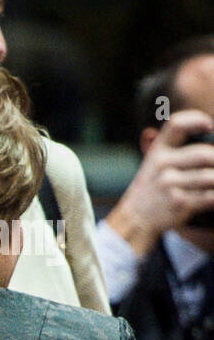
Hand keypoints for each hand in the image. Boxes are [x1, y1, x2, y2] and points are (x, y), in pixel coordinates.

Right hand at [106, 109, 213, 254]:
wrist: (134, 219)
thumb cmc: (152, 186)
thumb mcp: (153, 162)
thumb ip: (172, 144)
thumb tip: (206, 126)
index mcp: (157, 150)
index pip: (177, 124)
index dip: (196, 120)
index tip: (209, 126)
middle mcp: (161, 165)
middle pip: (204, 154)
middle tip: (213, 165)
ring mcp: (169, 185)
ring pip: (211, 177)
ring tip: (212, 181)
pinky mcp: (179, 204)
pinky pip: (211, 197)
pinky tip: (210, 196)